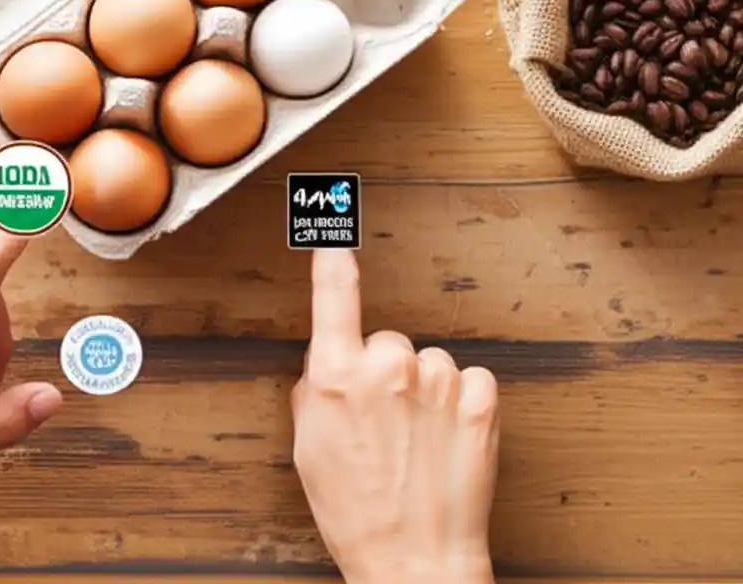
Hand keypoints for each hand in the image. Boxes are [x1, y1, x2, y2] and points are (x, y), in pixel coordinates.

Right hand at [291, 250, 499, 583]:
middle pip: (387, 342)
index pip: (334, 298)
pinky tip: (447, 441)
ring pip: (431, 363)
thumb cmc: (354, 512)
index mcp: (336, 375)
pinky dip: (462, 404)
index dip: (333, 263)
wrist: (412, 561)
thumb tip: (328, 366)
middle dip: (386, 374)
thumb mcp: (307, 449)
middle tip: (383, 428)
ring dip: (426, 392)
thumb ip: (315, 392)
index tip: (334, 236)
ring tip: (417, 444)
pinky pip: (469, 380)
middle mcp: (388, 367)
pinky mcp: (480, 401)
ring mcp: (438, 383)